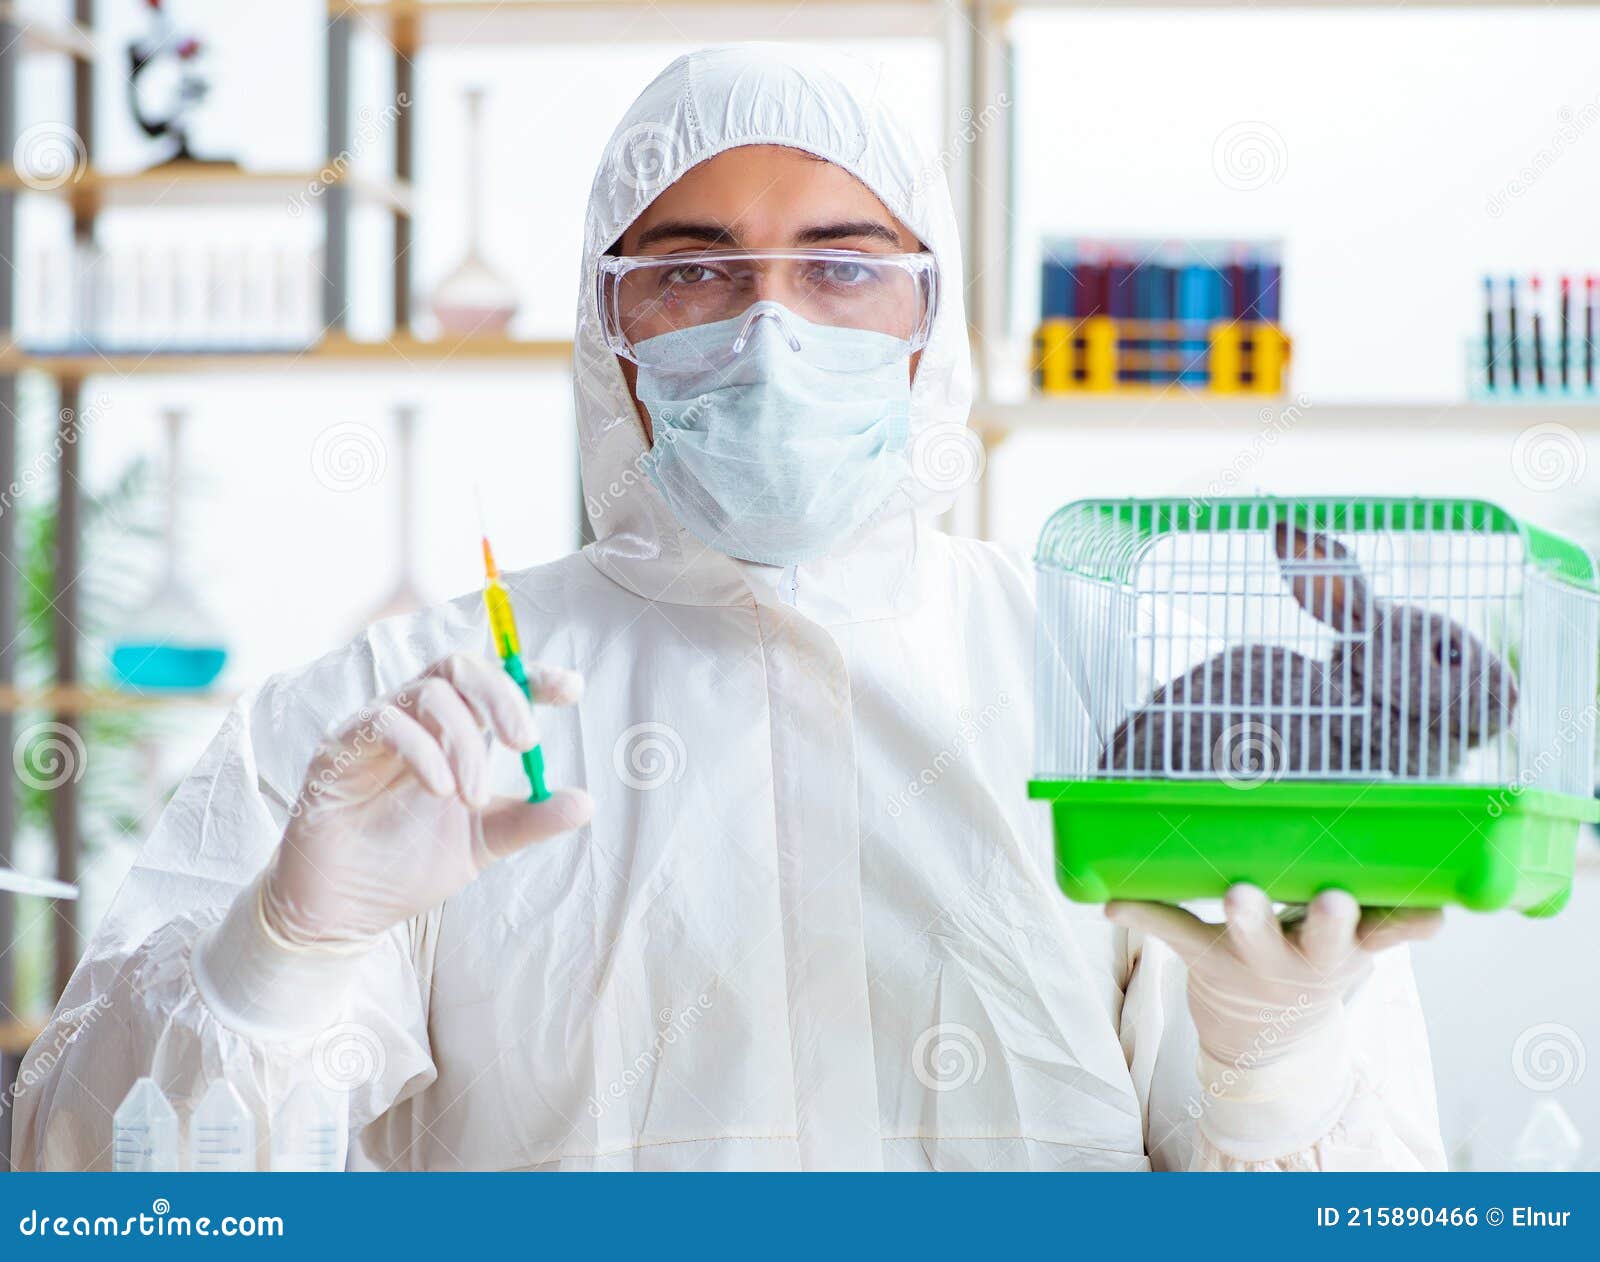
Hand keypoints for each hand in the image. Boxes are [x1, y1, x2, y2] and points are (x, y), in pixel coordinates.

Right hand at [260, 653, 591, 948]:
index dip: (531, 676)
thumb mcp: (484, 842)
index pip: (492, 681)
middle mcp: (415, 719)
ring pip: (429, 691)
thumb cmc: (409, 866)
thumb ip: (531, 819)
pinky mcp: (339, 749)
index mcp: (453, 732)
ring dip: (465, 741)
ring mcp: (375, 729)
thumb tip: (586, 802)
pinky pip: (384, 722)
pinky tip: (440, 790)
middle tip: (527, 743)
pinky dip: (423, 751)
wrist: (346, 912)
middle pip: (461, 668)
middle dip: (503, 695)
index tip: (571, 689)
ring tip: (474, 797)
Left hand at [1106, 885, 1440, 1068]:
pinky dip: (1142, 914)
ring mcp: (1254, 962)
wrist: (1264, 1036)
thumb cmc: (1316, 959)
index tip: (1431, 916)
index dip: (1409, 927)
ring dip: (1248, 916)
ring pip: (1251, 937)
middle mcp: (1306, 960)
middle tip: (1334, 900)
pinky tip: (1111, 901)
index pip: (1391, 937)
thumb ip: (1386, 909)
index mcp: (1350, 950)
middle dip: (1330, 922)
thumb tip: (1440, 870)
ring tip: (1242, 894)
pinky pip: (1173, 931)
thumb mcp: (1358, 947)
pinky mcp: (1205, 958)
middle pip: (1324, 941)